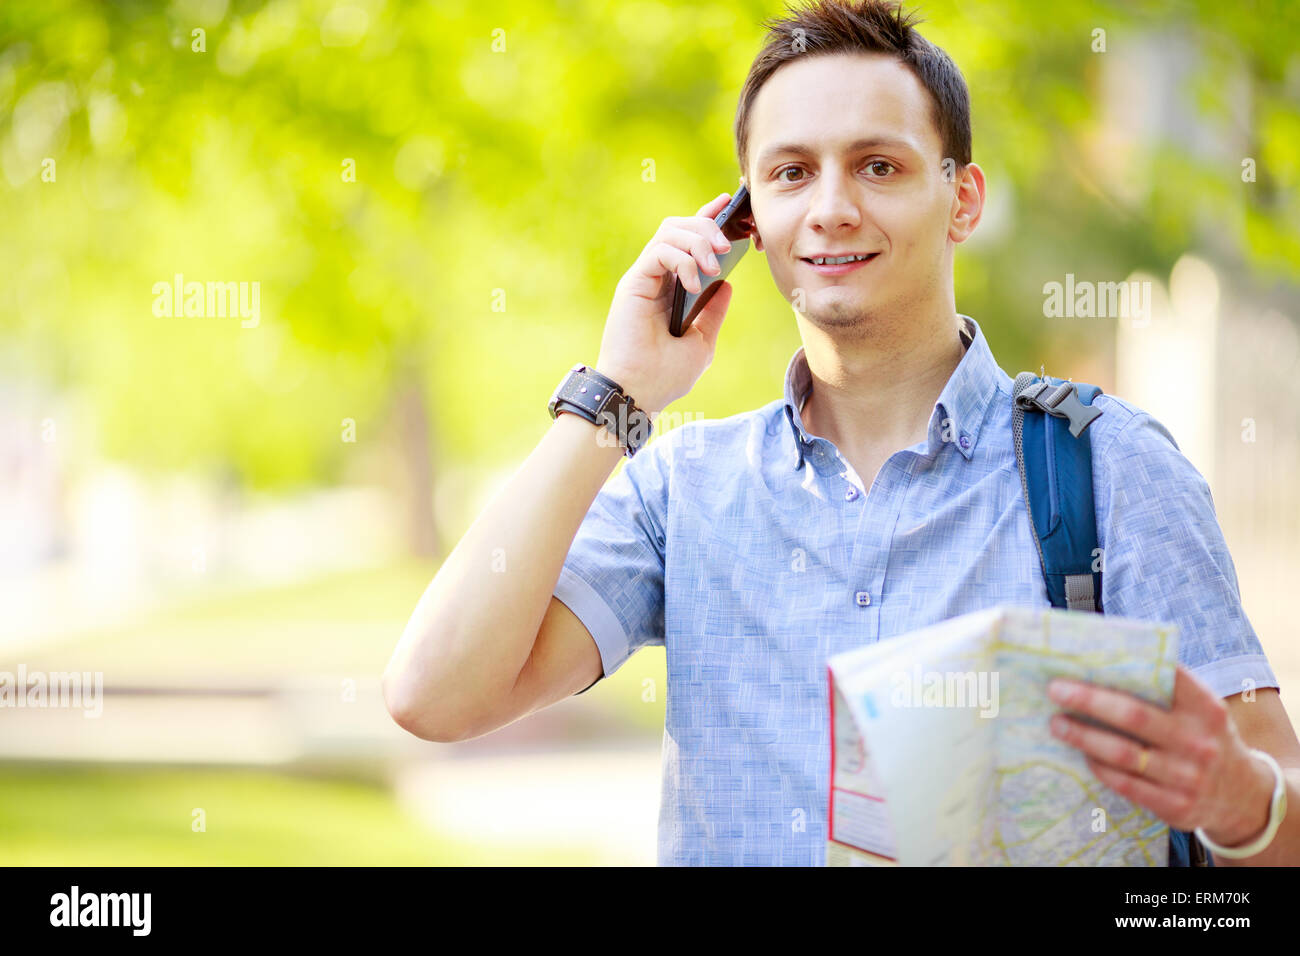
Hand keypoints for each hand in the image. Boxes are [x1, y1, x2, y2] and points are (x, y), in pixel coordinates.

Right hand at [594, 192, 737, 414]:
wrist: (638, 394)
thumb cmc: (665, 376)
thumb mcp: (701, 342)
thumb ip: (712, 312)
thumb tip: (726, 285)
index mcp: (670, 288)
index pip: (687, 241)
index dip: (708, 218)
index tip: (730, 205)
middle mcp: (655, 277)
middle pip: (679, 226)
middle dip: (708, 227)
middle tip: (727, 247)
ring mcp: (643, 278)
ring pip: (669, 231)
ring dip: (697, 241)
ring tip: (713, 266)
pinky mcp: (633, 282)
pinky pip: (658, 250)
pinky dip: (681, 260)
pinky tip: (693, 282)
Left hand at [1047, 665, 1274, 846]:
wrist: (1244, 796)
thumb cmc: (1204, 739)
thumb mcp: (1201, 712)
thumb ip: (1166, 692)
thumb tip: (1102, 666)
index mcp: (1206, 709)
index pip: (1166, 678)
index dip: (1126, 664)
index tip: (1084, 656)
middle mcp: (1199, 741)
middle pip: (1133, 715)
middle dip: (1089, 700)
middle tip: (1055, 690)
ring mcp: (1188, 776)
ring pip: (1123, 753)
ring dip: (1084, 736)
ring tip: (1057, 723)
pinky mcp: (1177, 806)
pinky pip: (1127, 785)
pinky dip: (1099, 767)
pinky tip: (1082, 754)